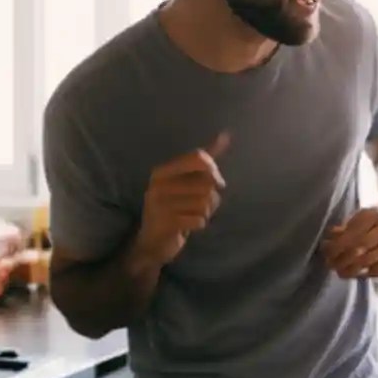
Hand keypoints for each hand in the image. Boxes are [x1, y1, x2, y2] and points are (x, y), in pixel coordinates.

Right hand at [132, 133, 228, 268]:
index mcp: (162, 171)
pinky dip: (200, 224)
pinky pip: (200, 220)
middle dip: (211, 197)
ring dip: (206, 212)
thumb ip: (204, 159)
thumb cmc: (174, 207)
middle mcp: (158, 184)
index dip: (214, 170)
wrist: (152, 241)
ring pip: (205, 202)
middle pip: (206, 183)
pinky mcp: (166, 223)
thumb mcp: (185, 180)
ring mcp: (160, 204)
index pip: (198, 157)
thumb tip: (225, 135)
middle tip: (199, 205)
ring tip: (193, 215)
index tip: (217, 182)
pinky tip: (190, 225)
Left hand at [322, 207, 377, 278]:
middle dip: (341, 260)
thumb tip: (328, 241)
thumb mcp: (357, 220)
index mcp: (374, 215)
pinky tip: (358, 273)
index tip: (326, 253)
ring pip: (367, 261)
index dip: (336, 246)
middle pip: (359, 249)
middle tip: (331, 266)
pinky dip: (366, 274)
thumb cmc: (373, 224)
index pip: (352, 234)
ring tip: (341, 272)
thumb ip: (343, 230)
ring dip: (350, 270)